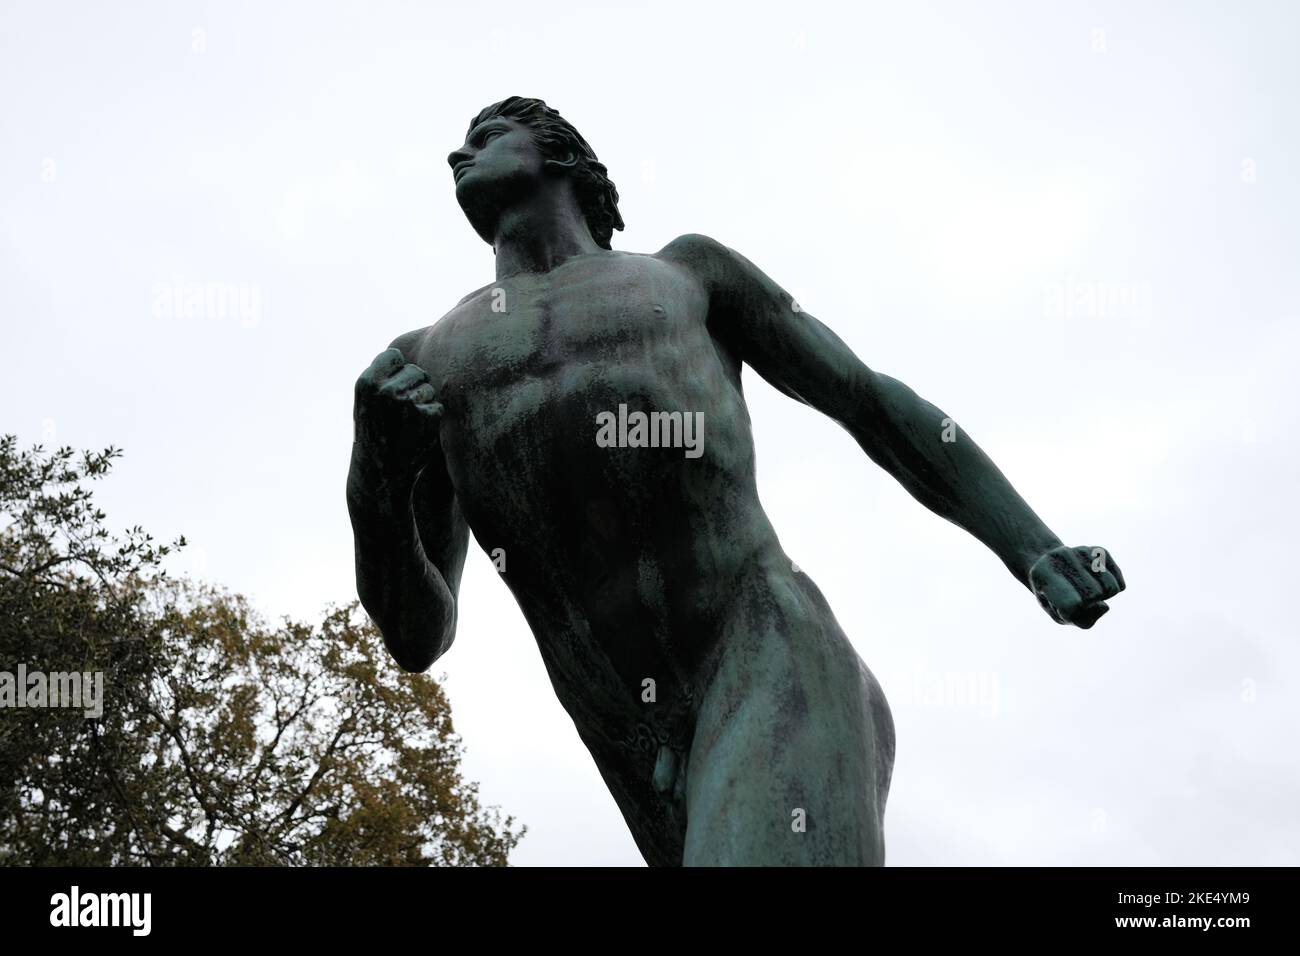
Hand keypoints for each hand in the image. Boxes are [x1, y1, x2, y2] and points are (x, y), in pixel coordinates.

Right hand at [352, 347, 443, 485]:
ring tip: (408, 425)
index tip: (396, 387)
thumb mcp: (367, 403)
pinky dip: (433, 420)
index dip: (399, 370)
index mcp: (367, 383)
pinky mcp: (427, 417)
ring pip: (429, 388)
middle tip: (403, 412)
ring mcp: (407, 403)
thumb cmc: (374, 436)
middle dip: (415, 387)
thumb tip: (406, 356)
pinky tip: (418, 434)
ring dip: (424, 403)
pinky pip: (438, 407)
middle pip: (417, 371)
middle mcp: (385, 390)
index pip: (395, 356)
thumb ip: (382, 378)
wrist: (380, 475)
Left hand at [1028, 545, 1125, 628]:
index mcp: (1043, 574)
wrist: (1049, 565)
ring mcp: (1081, 550)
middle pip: (1094, 596)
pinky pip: (1118, 577)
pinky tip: (1100, 583)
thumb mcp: (1059, 615)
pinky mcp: (1098, 550)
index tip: (1062, 605)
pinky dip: (1115, 586)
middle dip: (1088, 604)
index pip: (1071, 604)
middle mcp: (1061, 557)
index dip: (1070, 612)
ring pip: (1111, 587)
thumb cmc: (1054, 595)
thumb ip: (1081, 620)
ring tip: (1088, 591)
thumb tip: (1105, 606)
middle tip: (1075, 597)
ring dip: (1104, 596)